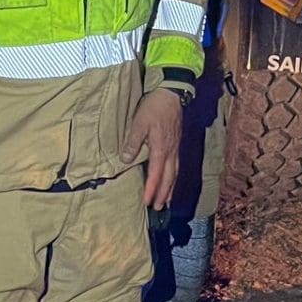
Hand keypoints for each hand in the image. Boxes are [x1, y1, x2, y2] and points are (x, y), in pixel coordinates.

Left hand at [122, 88, 182, 209]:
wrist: (172, 93)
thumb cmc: (154, 107)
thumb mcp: (139, 123)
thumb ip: (132, 142)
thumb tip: (125, 160)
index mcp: (161, 149)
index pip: (157, 175)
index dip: (152, 190)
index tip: (147, 202)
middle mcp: (171, 152)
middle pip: (169, 178)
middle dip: (163, 194)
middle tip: (158, 208)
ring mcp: (175, 147)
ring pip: (174, 173)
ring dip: (170, 188)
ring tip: (166, 199)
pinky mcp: (176, 143)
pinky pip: (176, 165)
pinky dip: (173, 177)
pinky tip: (170, 178)